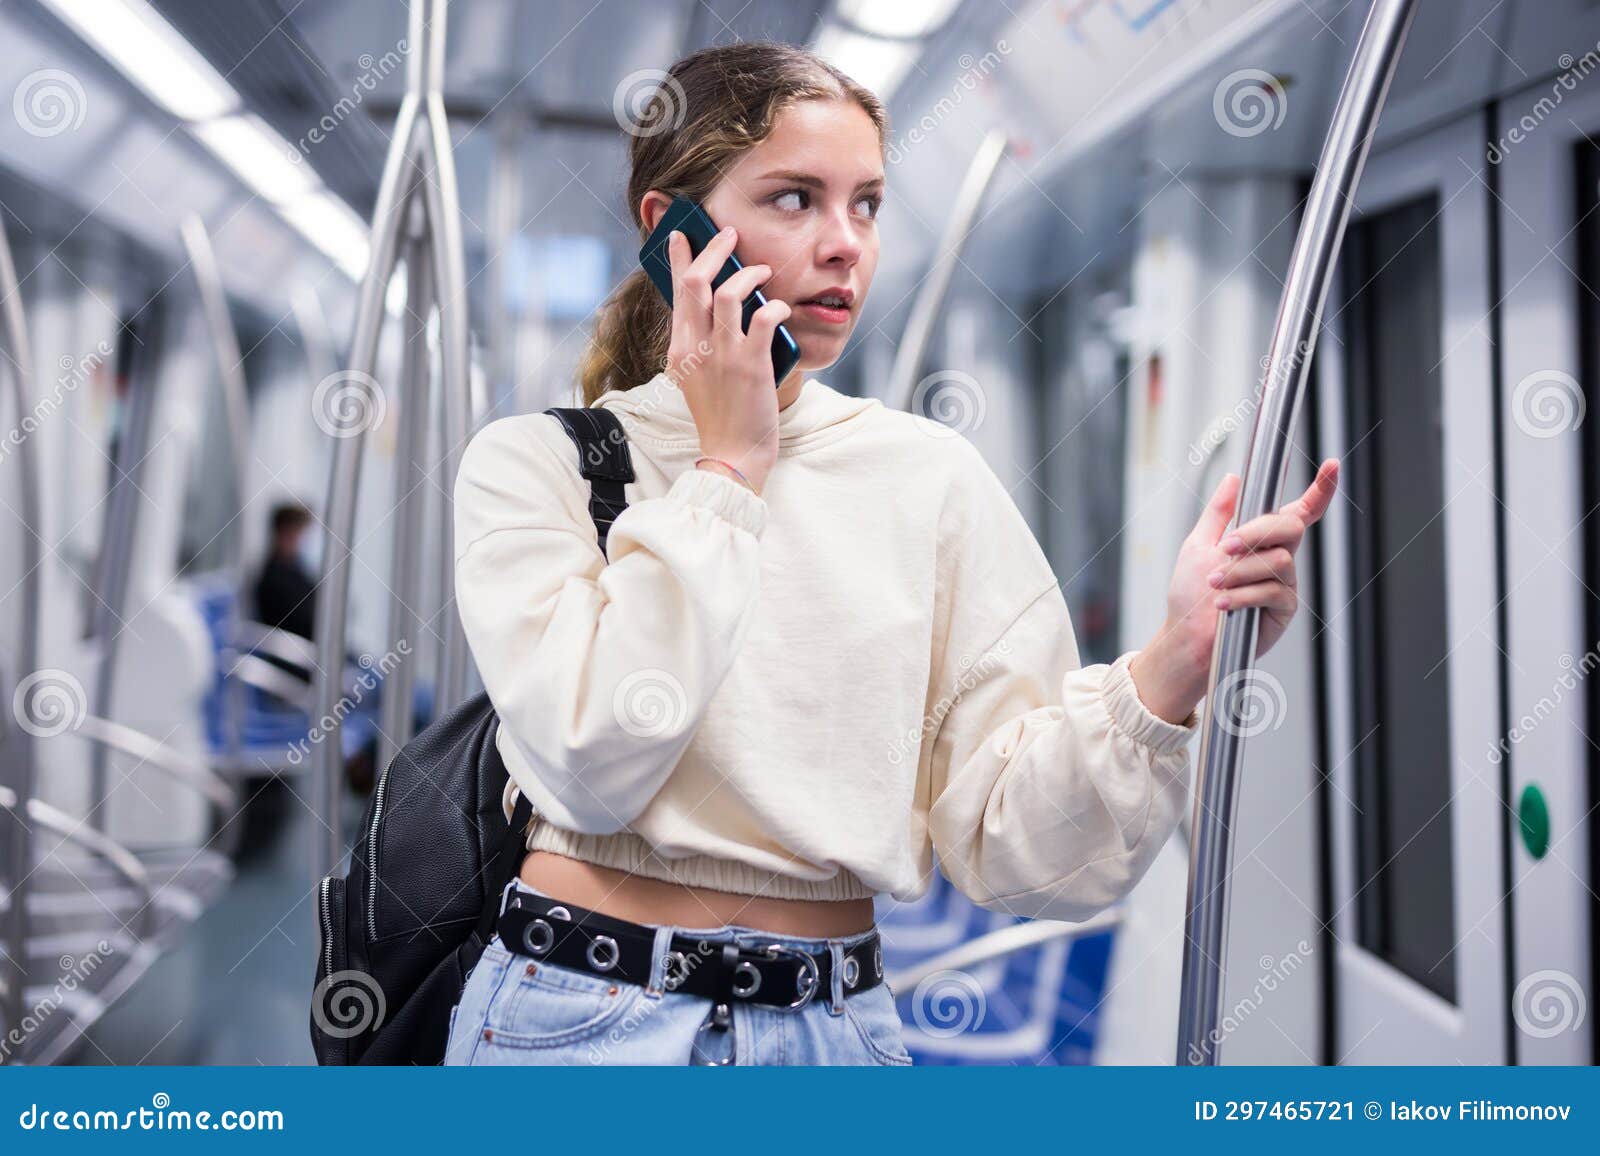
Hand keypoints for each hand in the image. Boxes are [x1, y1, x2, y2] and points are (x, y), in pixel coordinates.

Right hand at [665, 225, 789, 494]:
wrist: (732, 455)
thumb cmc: (722, 417)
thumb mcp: (698, 378)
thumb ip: (702, 345)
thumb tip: (719, 307)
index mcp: (679, 351)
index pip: (675, 294)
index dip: (679, 259)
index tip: (682, 236)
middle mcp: (695, 348)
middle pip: (695, 282)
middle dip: (713, 250)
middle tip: (730, 235)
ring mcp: (722, 356)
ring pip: (726, 292)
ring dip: (747, 274)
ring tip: (762, 270)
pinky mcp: (750, 365)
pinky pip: (762, 318)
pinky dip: (774, 306)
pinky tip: (781, 308)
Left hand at [1129, 459, 1339, 723]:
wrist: (1186, 637)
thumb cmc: (1190, 596)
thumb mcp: (1198, 545)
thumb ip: (1219, 513)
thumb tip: (1234, 479)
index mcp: (1261, 540)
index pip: (1297, 512)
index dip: (1319, 490)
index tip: (1332, 465)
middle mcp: (1278, 559)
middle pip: (1290, 528)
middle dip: (1257, 532)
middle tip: (1227, 547)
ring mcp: (1284, 585)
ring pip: (1278, 561)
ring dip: (1240, 571)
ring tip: (1215, 584)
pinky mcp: (1282, 611)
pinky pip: (1272, 591)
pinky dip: (1243, 595)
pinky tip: (1223, 603)